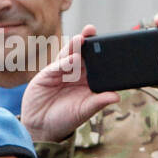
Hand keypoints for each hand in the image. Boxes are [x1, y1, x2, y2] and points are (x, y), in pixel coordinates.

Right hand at [20, 25, 117, 142]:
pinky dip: (64, 62)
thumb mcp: (84, 111)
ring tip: (81, 38)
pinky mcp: (47, 75)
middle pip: (82, 54)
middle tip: (92, 30)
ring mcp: (61, 72)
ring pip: (69, 55)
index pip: (97, 62)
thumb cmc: (65, 119)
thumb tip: (116, 96)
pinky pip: (56, 66)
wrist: (41, 127)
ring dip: (74, 46)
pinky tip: (71, 59)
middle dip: (87, 41)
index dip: (102, 51)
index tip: (111, 42)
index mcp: (88, 80)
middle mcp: (75, 73)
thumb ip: (99, 102)